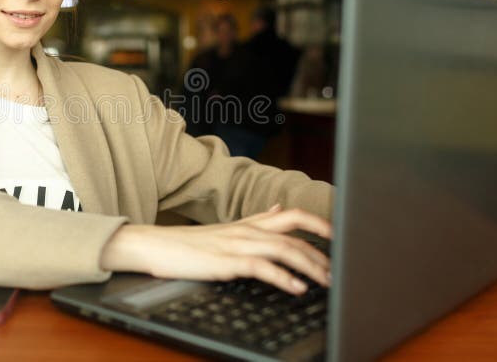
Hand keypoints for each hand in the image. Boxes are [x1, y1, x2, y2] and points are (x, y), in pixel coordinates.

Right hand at [100, 206, 330, 294]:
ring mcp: (237, 244)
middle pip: (294, 233)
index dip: (318, 222)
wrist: (156, 246)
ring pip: (284, 249)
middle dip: (322, 249)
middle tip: (340, 268)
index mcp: (249, 222)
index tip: (339, 234)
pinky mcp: (227, 261)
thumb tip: (278, 208)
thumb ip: (256, 219)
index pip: (291, 215)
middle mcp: (247, 229)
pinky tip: (296, 288)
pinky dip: (283, 278)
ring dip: (310, 265)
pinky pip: (262, 267)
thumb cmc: (190, 243)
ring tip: (326, 281)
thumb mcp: (227, 228)